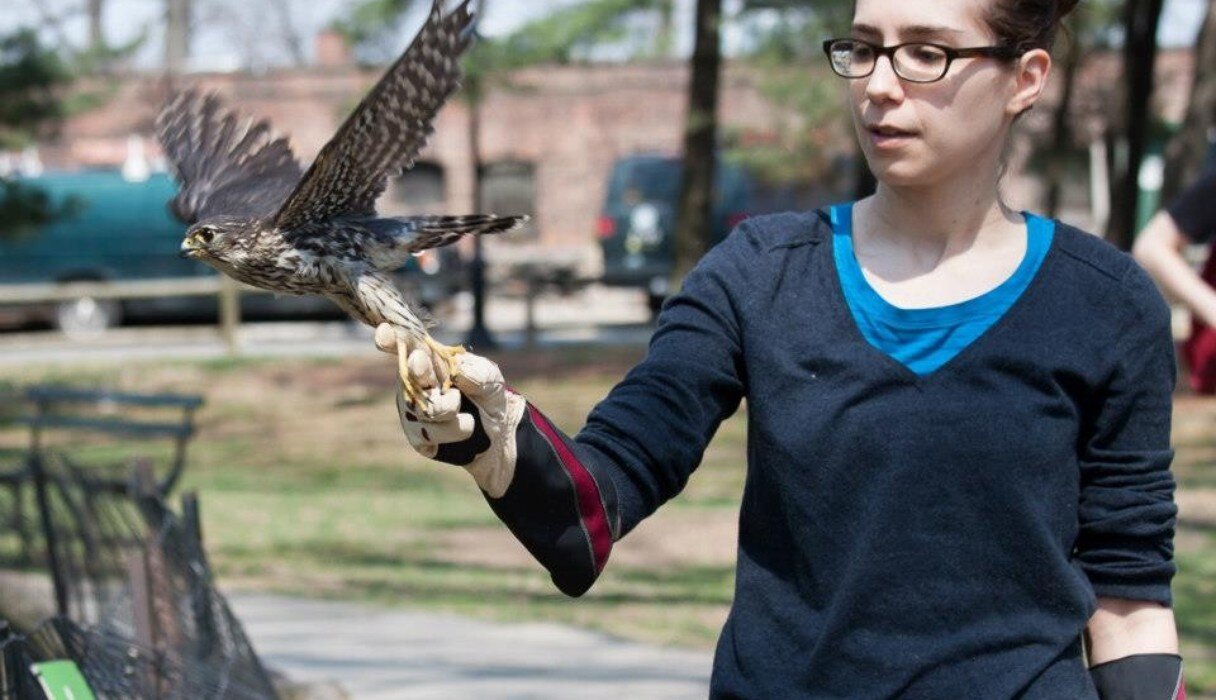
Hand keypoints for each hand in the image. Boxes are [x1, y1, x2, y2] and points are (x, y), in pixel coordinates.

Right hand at [375, 324, 525, 497]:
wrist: (498, 432)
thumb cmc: (488, 396)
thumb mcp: (491, 378)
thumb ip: (479, 372)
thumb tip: (458, 372)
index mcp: (429, 360)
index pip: (405, 346)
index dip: (391, 339)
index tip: (383, 332)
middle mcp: (414, 383)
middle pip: (407, 375)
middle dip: (417, 368)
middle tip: (420, 360)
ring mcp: (412, 411)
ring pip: (426, 409)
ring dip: (451, 408)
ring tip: (464, 407)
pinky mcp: (417, 437)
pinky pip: (432, 433)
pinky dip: (456, 429)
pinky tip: (465, 425)